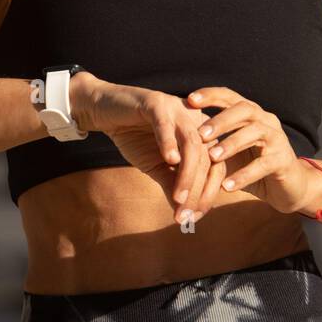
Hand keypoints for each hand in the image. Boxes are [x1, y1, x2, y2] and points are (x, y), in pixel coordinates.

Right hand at [70, 74, 226, 223]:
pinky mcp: (156, 102)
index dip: (208, 194)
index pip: (215, 166)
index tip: (195, 218)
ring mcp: (177, 108)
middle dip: (197, 190)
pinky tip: (168, 161)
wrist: (106, 112)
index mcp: (202, 134)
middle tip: (186, 215)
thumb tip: (185, 217)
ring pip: (192, 144)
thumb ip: (173, 186)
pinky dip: (169, 143)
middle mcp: (196, 119)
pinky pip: (166, 124)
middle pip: (207, 158)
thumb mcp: (157, 167)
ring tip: (179, 198)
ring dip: (187, 174)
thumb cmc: (135, 138)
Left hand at [186, 86, 312, 214]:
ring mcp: (277, 139)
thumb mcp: (229, 152)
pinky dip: (244, 174)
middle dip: (221, 120)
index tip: (189, 99)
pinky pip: (263, 164)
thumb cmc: (252, 165)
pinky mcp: (284, 161)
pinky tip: (227, 185)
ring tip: (213, 157)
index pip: (230, 97)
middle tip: (201, 134)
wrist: (287, 188)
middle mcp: (266, 120)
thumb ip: (211, 142)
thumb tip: (177, 137)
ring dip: (232, 144)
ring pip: (255, 133)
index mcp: (251, 114)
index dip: (211, 95)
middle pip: (245, 109)